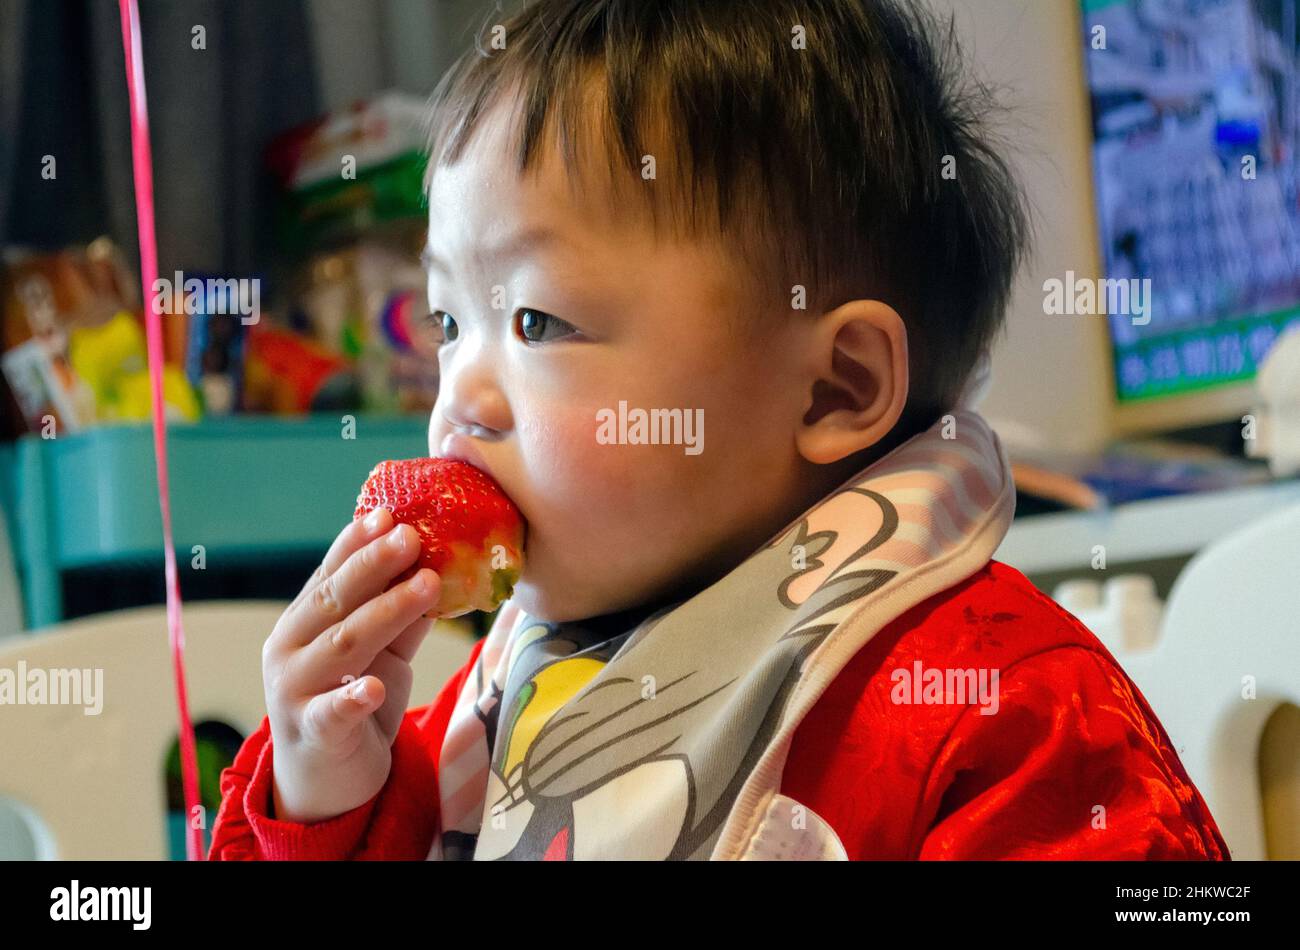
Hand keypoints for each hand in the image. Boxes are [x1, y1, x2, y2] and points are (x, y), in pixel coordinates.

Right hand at [261, 508, 440, 821]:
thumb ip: (403, 617)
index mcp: (303, 622)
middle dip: (374, 565)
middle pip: (335, 600)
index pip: (330, 573)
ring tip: (426, 586)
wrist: (325, 782)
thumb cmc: (355, 704)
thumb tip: (441, 570)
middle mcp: (290, 649)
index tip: (388, 513)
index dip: (357, 542)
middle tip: (412, 536)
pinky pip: (333, 713)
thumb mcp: (383, 654)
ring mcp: (295, 692)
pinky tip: (374, 689)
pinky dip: (353, 698)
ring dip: (386, 612)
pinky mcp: (313, 734)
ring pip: (343, 645)